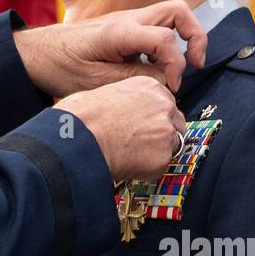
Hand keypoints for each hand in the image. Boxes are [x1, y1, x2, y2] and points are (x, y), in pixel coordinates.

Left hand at [13, 0, 207, 96]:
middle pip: (178, 11)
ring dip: (182, 39)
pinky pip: (156, 28)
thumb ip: (136, 79)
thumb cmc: (60, 67)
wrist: (37, 53)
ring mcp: (127, 20)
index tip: (171, 86)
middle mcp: (127, 19)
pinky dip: (165, 46)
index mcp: (119, 31)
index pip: (165, 39)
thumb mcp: (97, 82)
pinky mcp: (125, 28)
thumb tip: (167, 79)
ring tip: (177, 69)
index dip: (177, 65)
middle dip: (195, 36)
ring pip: (170, 16)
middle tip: (195, 65)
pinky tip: (155, 69)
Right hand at [53, 77, 186, 182]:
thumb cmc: (82, 116)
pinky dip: (148, 168)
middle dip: (161, 132)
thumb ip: (128, 100)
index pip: (165, 103)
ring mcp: (166, 132)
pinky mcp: (163, 157)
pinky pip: (161, 165)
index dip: (154, 116)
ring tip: (130, 154)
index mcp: (150, 87)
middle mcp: (164, 106)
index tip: (144, 124)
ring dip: (156, 150)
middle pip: (175, 122)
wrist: (79, 138)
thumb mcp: (106, 92)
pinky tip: (129, 164)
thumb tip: (126, 110)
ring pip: (171, 145)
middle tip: (139, 141)